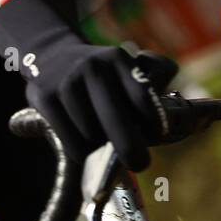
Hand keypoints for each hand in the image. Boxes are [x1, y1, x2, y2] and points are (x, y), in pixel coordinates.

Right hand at [23, 44, 177, 171]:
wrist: (52, 57)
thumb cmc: (106, 71)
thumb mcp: (135, 62)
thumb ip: (158, 77)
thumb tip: (176, 109)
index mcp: (118, 59)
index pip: (141, 96)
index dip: (152, 121)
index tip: (158, 135)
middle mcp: (92, 68)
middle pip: (116, 119)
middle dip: (131, 148)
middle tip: (141, 164)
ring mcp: (67, 83)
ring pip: (92, 135)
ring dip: (103, 149)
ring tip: (106, 143)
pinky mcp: (44, 99)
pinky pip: (71, 141)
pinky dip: (83, 153)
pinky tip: (88, 148)